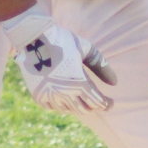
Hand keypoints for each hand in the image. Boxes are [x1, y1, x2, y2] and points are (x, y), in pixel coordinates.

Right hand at [2, 3, 117, 113]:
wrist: (33, 37)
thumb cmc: (63, 40)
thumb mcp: (86, 49)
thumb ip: (101, 66)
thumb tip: (115, 83)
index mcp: (79, 83)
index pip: (97, 102)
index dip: (106, 104)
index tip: (111, 102)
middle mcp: (65, 93)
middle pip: (83, 110)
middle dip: (92, 106)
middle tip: (97, 101)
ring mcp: (50, 96)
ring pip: (68, 110)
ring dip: (76, 105)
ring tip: (80, 97)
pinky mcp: (38, 96)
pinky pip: (52, 108)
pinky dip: (60, 104)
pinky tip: (63, 96)